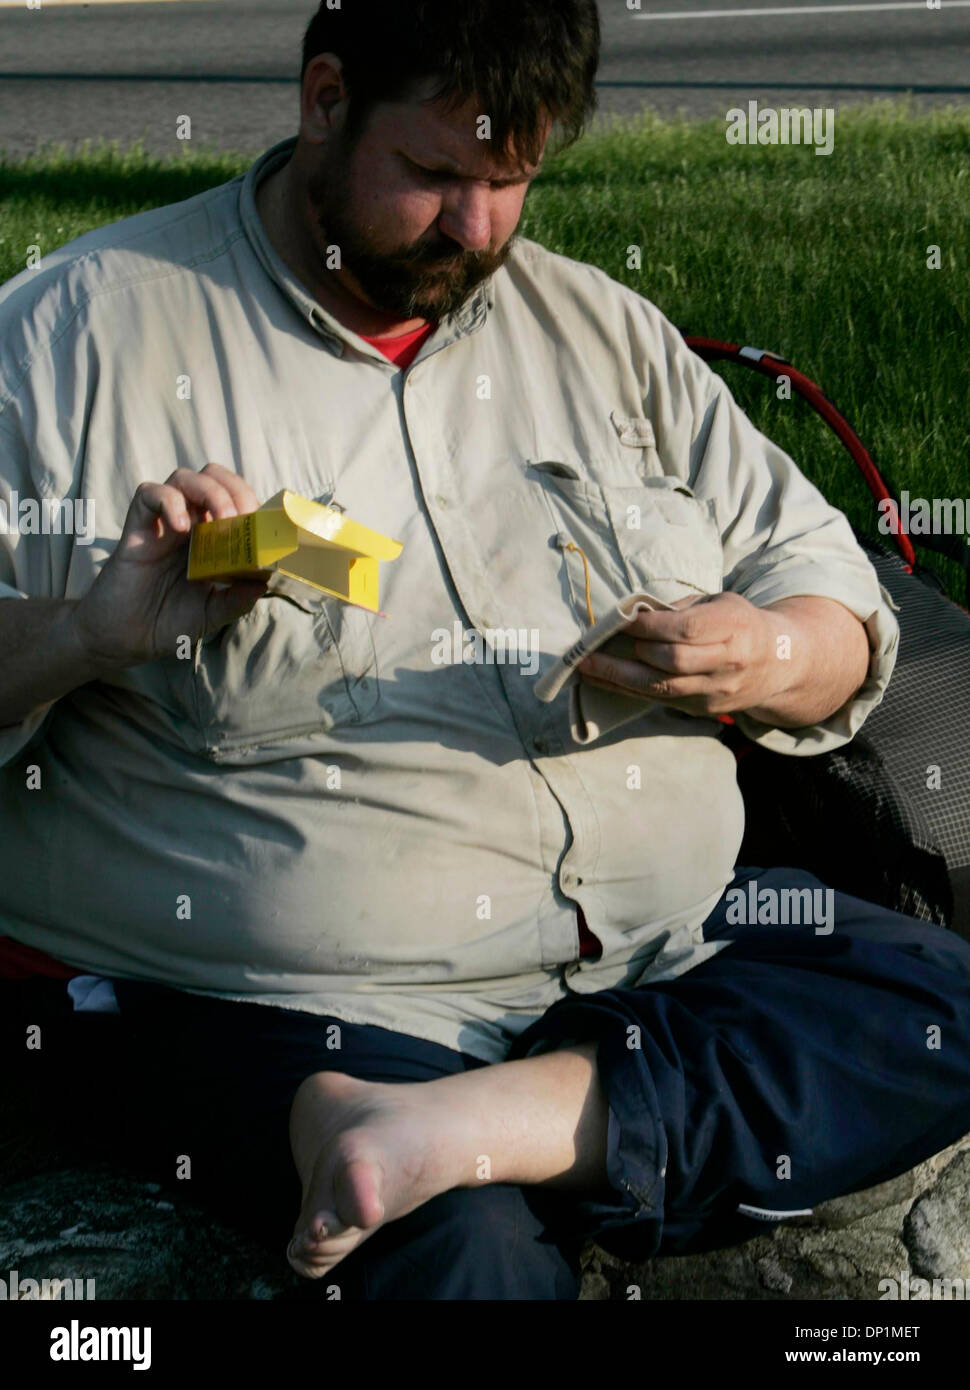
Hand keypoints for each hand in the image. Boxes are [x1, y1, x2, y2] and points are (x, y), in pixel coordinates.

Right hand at [72, 462, 269, 670]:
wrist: (125, 639)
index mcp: (212, 539)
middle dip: (234, 489)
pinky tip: (181, 528)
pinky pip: (148, 494)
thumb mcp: (212, 615)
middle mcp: (189, 525)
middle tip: (241, 518)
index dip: (251, 502)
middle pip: (213, 477)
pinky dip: (167, 501)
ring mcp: (162, 524)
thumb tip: (265, 582)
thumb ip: (236, 600)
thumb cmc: (169, 622)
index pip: (235, 499)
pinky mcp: (137, 529)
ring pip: (183, 478)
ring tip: (219, 521)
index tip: (262, 524)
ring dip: (208, 491)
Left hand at [577, 591, 791, 718]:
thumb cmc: (739, 623)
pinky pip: (660, 701)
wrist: (778, 662)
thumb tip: (634, 613)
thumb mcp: (719, 603)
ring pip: (662, 688)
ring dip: (618, 677)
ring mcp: (717, 691)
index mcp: (734, 627)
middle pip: (672, 662)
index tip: (621, 619)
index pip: (685, 630)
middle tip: (600, 643)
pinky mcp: (703, 709)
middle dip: (632, 653)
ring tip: (585, 666)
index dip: (649, 626)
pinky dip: (627, 690)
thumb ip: (680, 608)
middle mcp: (728, 662)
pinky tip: (602, 679)